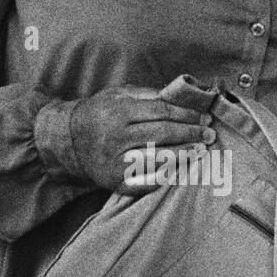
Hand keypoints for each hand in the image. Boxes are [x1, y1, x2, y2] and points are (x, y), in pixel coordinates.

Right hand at [68, 84, 217, 194]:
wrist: (68, 139)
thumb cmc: (99, 113)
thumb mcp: (118, 94)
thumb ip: (148, 94)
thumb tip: (182, 97)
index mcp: (117, 112)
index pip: (160, 111)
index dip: (186, 115)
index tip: (203, 118)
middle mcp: (115, 137)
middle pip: (162, 134)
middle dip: (190, 134)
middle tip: (208, 135)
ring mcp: (115, 162)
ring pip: (158, 158)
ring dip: (185, 155)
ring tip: (201, 150)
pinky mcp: (116, 182)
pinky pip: (148, 181)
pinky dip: (168, 176)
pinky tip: (182, 170)